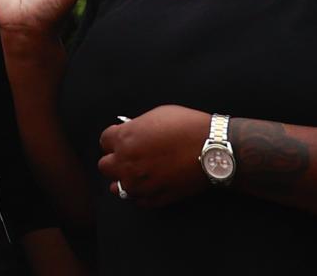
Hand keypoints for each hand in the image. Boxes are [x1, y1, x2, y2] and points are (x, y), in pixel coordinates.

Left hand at [96, 105, 213, 207]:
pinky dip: (142, 194)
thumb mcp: (155, 115)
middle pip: (105, 166)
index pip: (104, 141)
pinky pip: (138, 201)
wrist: (212, 148)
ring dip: (125, 180)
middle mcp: (127, 163)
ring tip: (138, 174)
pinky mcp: (155, 198)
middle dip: (115, 160)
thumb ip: (136, 127)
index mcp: (124, 139)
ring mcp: (140, 184)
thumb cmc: (187, 126)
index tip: (122, 140)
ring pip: (117, 188)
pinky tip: (151, 185)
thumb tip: (131, 132)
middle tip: (129, 157)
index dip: (114, 140)